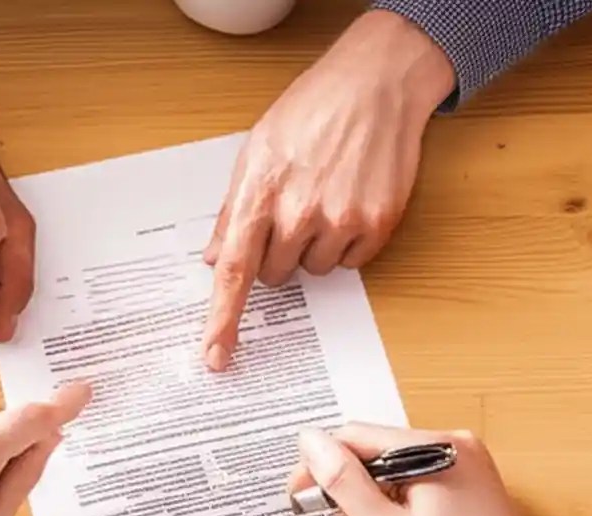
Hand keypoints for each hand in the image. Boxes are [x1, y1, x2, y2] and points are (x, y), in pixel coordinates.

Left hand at [201, 10, 455, 369]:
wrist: (374, 84)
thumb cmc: (310, 112)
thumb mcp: (254, 152)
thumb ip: (232, 211)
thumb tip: (213, 260)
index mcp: (259, 195)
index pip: (233, 272)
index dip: (222, 319)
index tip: (215, 355)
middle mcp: (298, 212)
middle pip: (275, 276)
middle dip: (276, 254)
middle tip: (291, 211)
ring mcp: (341, 218)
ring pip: (314, 270)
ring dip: (314, 247)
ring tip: (324, 197)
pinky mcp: (378, 222)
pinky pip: (352, 261)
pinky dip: (348, 241)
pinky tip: (349, 201)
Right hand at [288, 424, 556, 515]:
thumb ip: (345, 483)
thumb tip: (311, 443)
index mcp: (434, 449)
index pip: (355, 436)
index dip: (320, 464)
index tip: (301, 493)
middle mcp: (452, 441)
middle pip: (375, 445)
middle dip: (348, 480)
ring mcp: (465, 456)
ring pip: (393, 460)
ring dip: (372, 490)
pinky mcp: (469, 473)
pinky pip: (416, 470)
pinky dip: (396, 494)